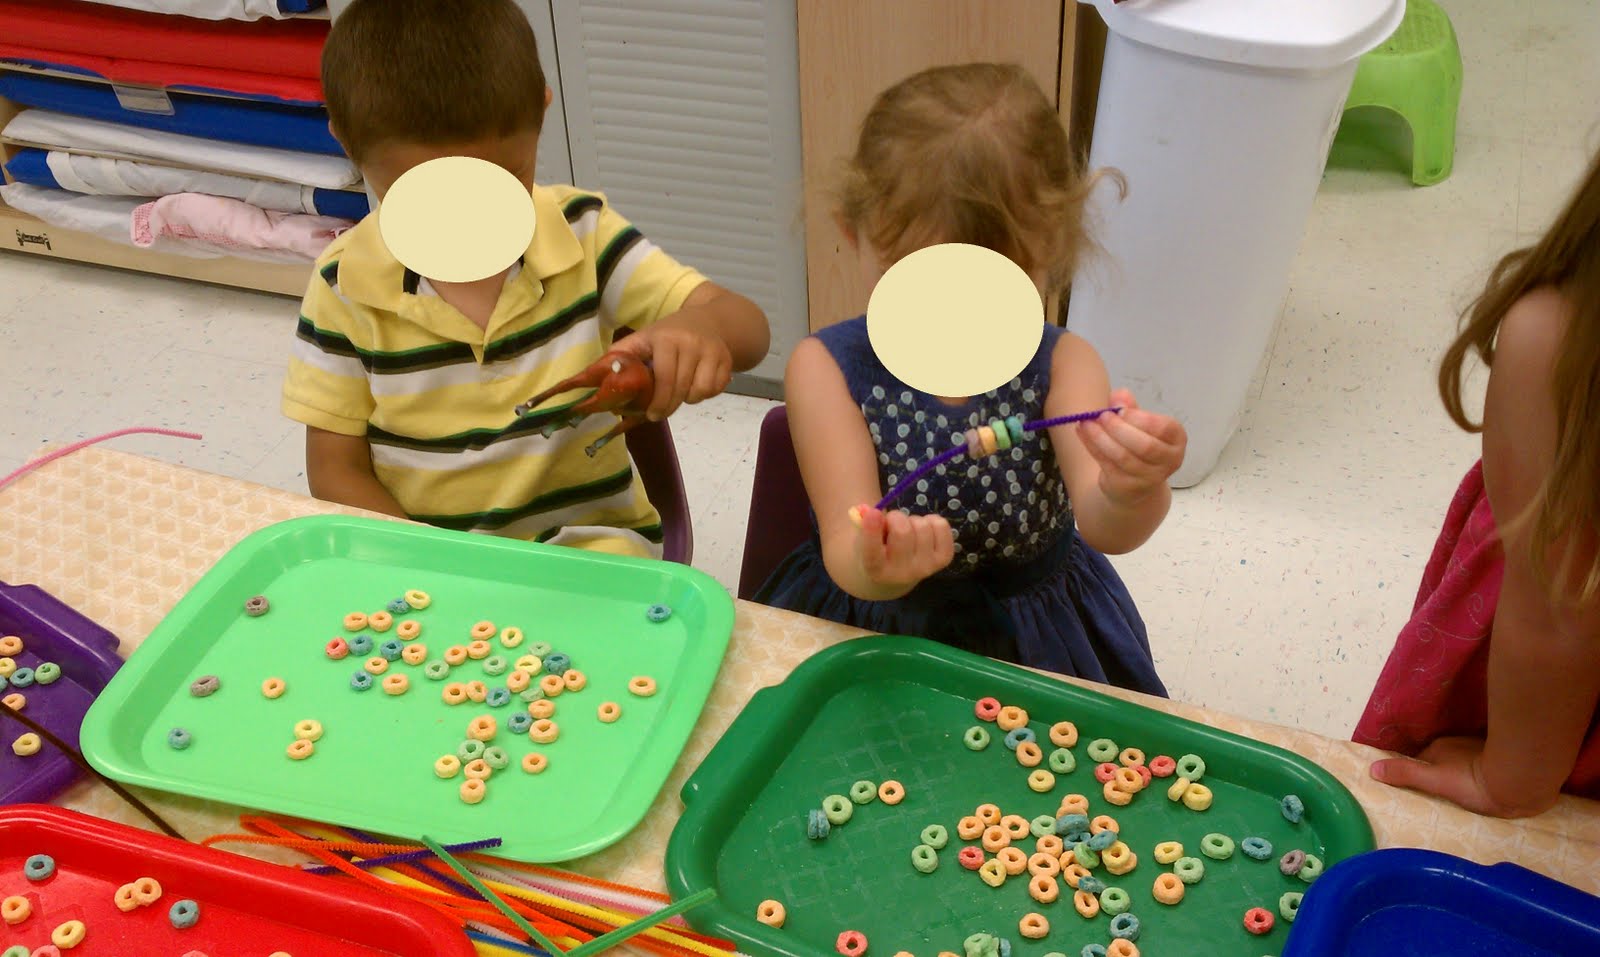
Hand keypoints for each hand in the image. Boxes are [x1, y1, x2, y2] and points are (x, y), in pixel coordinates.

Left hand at [611, 316, 732, 420]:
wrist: (711, 319)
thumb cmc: (670, 333)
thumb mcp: (644, 337)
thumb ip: (622, 354)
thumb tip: (593, 376)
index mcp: (667, 338)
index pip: (664, 377)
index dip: (657, 400)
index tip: (650, 415)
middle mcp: (692, 343)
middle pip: (682, 388)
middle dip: (669, 406)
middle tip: (660, 412)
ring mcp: (712, 351)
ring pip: (700, 392)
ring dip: (688, 399)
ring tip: (680, 392)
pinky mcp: (727, 361)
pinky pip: (715, 390)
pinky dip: (705, 394)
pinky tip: (696, 385)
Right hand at [852, 506, 954, 593]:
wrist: (893, 576)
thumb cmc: (876, 552)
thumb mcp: (862, 540)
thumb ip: (862, 524)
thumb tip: (867, 510)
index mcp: (876, 570)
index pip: (873, 551)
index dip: (873, 530)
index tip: (874, 512)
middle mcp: (902, 574)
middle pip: (902, 531)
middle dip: (895, 517)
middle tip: (891, 521)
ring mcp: (925, 568)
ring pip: (922, 526)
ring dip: (912, 520)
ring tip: (906, 529)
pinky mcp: (943, 559)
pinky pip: (941, 526)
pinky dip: (931, 520)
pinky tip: (923, 529)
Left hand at [1077, 389, 1186, 505]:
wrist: (1136, 485)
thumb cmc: (1139, 444)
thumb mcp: (1140, 424)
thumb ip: (1131, 408)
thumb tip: (1119, 394)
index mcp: (1176, 440)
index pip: (1163, 428)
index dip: (1140, 418)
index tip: (1120, 410)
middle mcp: (1169, 461)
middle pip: (1145, 446)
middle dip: (1119, 428)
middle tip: (1101, 415)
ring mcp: (1149, 478)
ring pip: (1123, 457)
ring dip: (1100, 437)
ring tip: (1086, 423)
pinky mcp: (1127, 486)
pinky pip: (1107, 464)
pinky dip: (1092, 446)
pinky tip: (1082, 432)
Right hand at [1369, 737, 1555, 818]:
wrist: (1522, 781)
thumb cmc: (1474, 782)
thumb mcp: (1435, 782)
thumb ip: (1406, 775)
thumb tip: (1371, 769)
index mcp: (1439, 748)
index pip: (1420, 761)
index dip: (1418, 774)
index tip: (1419, 789)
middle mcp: (1457, 744)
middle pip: (1441, 759)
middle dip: (1439, 771)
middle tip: (1441, 793)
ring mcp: (1480, 748)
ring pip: (1462, 760)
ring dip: (1461, 771)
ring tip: (1465, 792)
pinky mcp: (1500, 757)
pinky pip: (1483, 763)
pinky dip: (1481, 772)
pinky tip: (1487, 786)